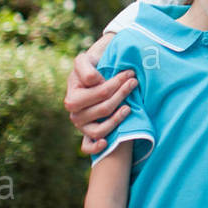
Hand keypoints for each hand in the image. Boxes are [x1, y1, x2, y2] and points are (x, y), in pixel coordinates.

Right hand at [64, 35, 134, 154]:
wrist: (94, 74)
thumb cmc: (92, 66)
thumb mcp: (86, 60)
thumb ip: (86, 67)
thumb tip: (95, 80)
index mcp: (73, 96)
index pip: (101, 92)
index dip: (117, 82)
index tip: (131, 73)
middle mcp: (74, 113)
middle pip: (104, 109)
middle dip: (122, 95)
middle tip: (134, 82)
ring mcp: (81, 125)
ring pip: (99, 130)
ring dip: (116, 120)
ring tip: (129, 107)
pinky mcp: (87, 135)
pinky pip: (87, 147)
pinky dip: (96, 147)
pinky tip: (107, 142)